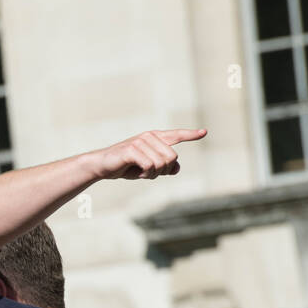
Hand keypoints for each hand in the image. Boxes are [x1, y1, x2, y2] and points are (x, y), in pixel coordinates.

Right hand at [89, 129, 205, 180]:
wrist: (103, 166)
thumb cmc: (127, 166)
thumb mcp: (148, 169)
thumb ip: (164, 168)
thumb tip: (177, 168)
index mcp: (155, 138)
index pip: (176, 135)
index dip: (190, 135)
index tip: (204, 132)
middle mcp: (149, 136)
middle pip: (172, 158)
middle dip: (163, 171)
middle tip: (148, 173)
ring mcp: (140, 141)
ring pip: (161, 164)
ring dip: (152, 174)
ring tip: (140, 172)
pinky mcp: (132, 149)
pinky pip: (149, 166)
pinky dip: (144, 174)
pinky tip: (136, 173)